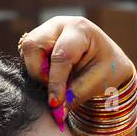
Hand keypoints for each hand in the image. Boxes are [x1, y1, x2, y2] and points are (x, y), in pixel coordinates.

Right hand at [16, 16, 135, 108]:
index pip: (60, 56)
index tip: (55, 103)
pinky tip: (53, 77)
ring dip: (37, 72)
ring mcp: (45, 30)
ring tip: (58, 83)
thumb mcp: (99, 82)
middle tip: (56, 90)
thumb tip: (57, 111)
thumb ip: (77, 94)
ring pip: (27, 51)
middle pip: (33, 46)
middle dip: (40, 73)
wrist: (108, 61)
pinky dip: (37, 70)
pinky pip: (28, 56)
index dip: (55, 82)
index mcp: (79, 29)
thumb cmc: (108, 69)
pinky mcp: (38, 40)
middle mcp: (58, 24)